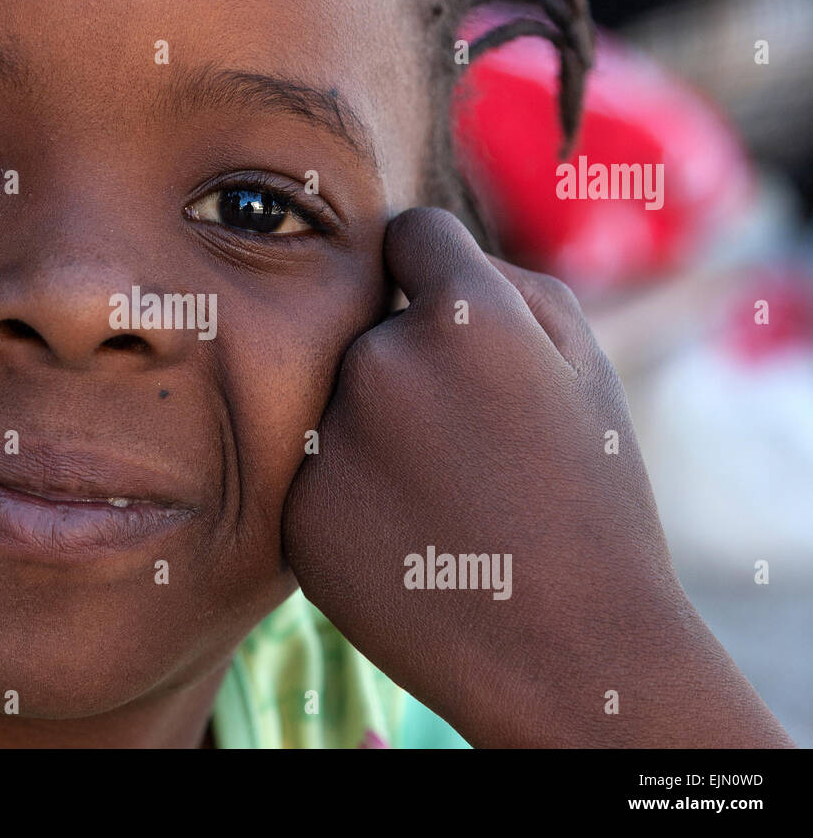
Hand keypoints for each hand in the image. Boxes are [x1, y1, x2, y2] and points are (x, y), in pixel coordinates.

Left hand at [283, 207, 792, 746]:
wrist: (567, 652)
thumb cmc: (590, 500)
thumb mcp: (586, 367)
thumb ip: (504, 282)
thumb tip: (420, 248)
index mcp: (467, 316)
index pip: (408, 234)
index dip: (428, 266)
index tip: (441, 307)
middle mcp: (381, 365)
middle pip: (366, 327)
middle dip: (404, 362)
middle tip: (459, 438)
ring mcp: (330, 443)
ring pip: (332, 400)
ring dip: (368, 429)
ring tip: (436, 496)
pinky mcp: (296, 513)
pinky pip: (311, 471)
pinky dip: (345, 493)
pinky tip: (403, 537)